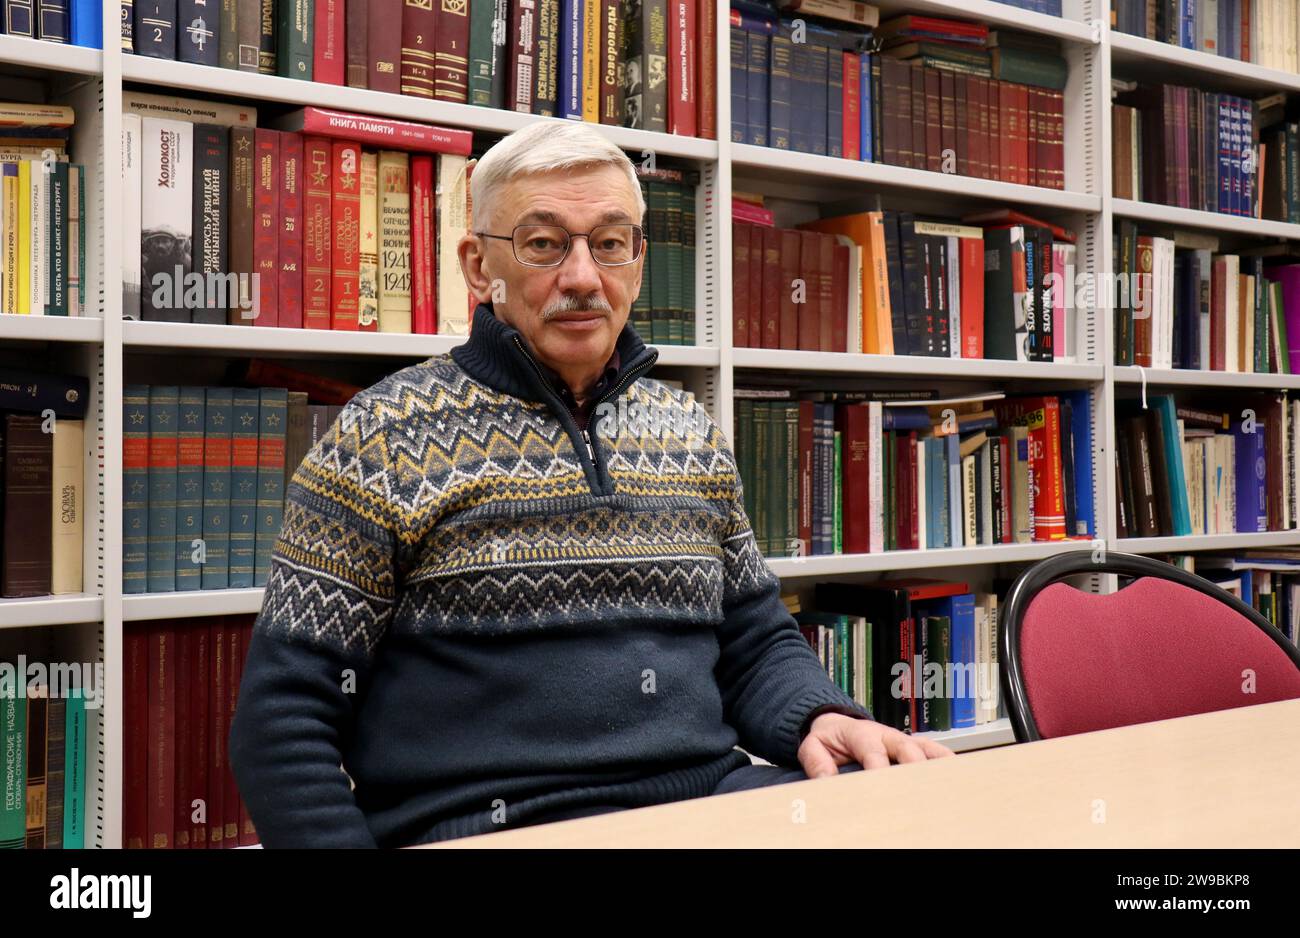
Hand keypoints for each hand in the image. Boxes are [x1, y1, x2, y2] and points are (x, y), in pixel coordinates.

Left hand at [798, 712, 954, 776]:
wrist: (836, 724)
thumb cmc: (829, 738)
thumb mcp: (813, 745)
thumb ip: (816, 761)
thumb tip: (826, 780)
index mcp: (861, 733)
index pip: (872, 750)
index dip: (878, 765)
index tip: (881, 781)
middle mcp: (886, 735)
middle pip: (907, 748)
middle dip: (913, 766)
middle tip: (918, 788)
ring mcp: (902, 740)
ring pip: (925, 748)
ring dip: (936, 763)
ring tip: (949, 780)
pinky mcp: (913, 746)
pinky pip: (934, 751)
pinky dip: (945, 761)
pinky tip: (957, 774)